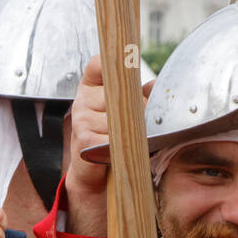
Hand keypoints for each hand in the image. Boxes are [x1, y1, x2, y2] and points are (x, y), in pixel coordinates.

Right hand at [63, 54, 155, 237]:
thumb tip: (155, 86)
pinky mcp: (85, 139)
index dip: (113, 63)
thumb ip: (142, 96)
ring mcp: (82, 119)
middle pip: (119, 93)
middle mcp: (83, 100)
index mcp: (92, 88)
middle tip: (140, 121)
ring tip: (130, 139)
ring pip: (119, 116)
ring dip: (132, 129)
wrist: (96, 175)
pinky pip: (113, 137)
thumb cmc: (114, 141)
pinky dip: (123, 145)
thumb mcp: (128, 113)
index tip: (127, 61)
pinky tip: (121, 150)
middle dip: (137, 106)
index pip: (99, 64)